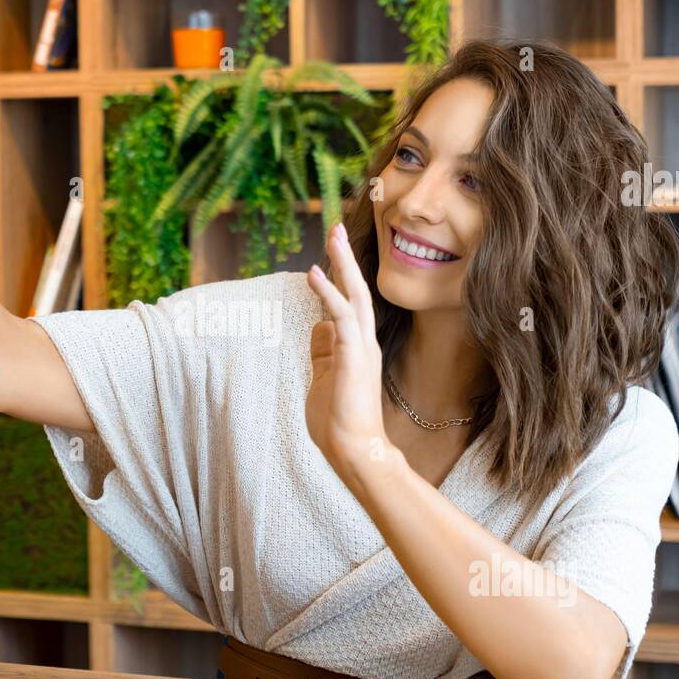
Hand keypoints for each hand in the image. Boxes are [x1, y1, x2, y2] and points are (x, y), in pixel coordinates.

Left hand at [305, 221, 389, 481]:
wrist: (354, 450)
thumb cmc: (338, 422)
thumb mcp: (324, 378)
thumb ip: (323, 352)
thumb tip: (318, 328)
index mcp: (355, 347)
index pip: (347, 303)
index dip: (337, 278)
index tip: (328, 254)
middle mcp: (363, 341)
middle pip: (356, 290)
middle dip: (345, 258)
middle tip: (336, 229)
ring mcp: (361, 346)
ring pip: (354, 294)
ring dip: (342, 263)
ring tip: (333, 235)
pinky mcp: (353, 354)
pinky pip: (342, 315)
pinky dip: (328, 292)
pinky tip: (315, 272)